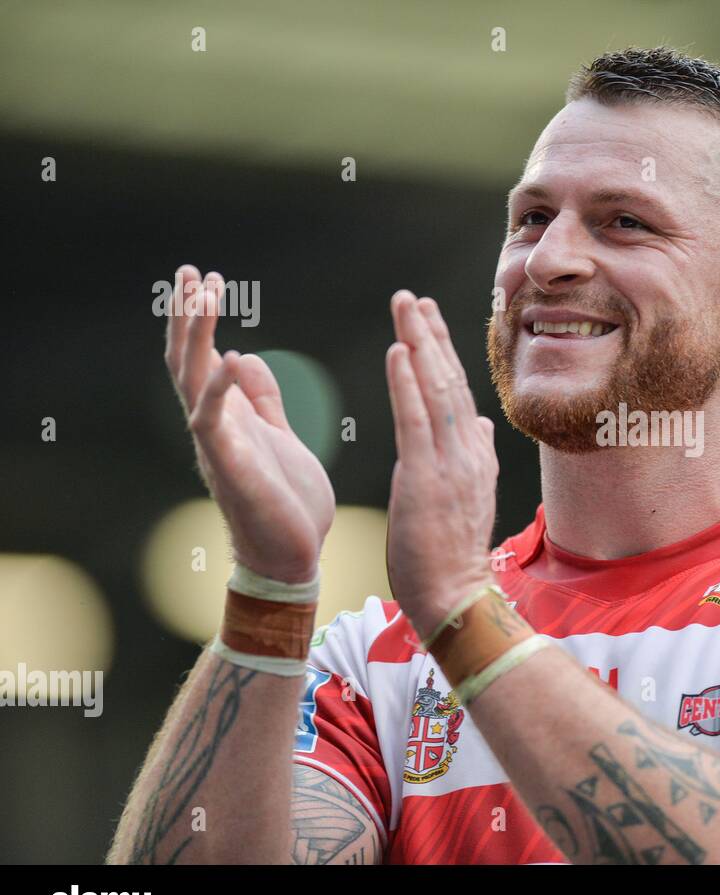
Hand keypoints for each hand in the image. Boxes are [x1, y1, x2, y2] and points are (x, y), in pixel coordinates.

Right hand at [164, 264, 334, 583]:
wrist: (292, 558)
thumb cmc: (287, 503)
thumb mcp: (281, 437)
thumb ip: (263, 400)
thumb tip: (243, 356)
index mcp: (231, 417)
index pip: (203, 358)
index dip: (199, 320)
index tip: (204, 278)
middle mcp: (216, 427)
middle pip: (188, 360)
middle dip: (188, 315)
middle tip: (190, 271)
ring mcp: (218, 445)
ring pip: (193, 380)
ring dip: (196, 336)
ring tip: (202, 293)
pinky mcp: (231, 466)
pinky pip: (215, 420)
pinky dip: (221, 388)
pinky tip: (229, 356)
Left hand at [384, 291, 498, 639]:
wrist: (454, 598)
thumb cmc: (450, 555)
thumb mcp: (468, 498)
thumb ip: (475, 456)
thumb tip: (482, 424)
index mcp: (475, 456)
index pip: (458, 392)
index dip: (442, 351)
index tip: (427, 318)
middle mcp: (468, 452)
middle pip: (448, 381)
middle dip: (430, 334)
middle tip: (411, 297)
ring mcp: (451, 464)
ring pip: (435, 391)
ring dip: (419, 344)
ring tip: (405, 307)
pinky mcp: (427, 480)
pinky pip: (416, 422)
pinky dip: (408, 383)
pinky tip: (399, 351)